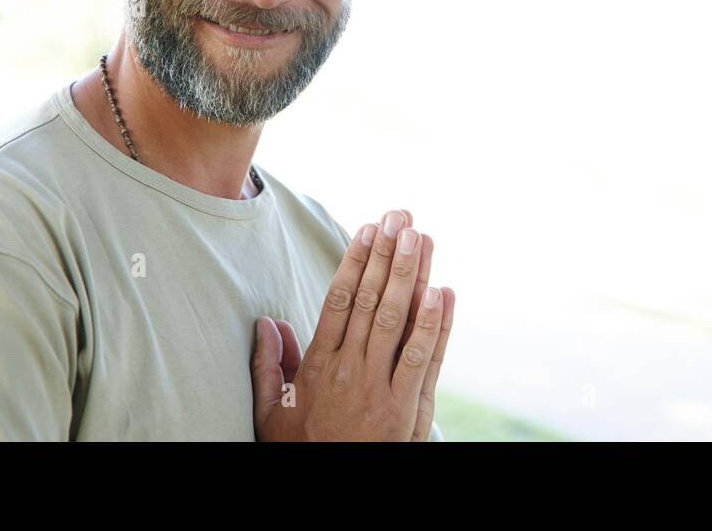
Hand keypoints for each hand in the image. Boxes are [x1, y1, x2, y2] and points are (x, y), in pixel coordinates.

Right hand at [251, 210, 454, 440]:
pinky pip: (424, 362)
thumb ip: (269, 366)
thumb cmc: (300, 452)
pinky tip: (445, 294)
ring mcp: (380, 390)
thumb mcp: (270, 413)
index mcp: (318, 366)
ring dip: (413, 277)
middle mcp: (350, 371)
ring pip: (399, 323)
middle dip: (388, 255)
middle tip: (401, 216)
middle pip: (372, 302)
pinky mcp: (407, 412)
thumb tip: (266, 322)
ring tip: (424, 238)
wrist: (330, 495)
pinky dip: (436, 327)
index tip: (368, 228)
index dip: (356, 261)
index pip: (340, 301)